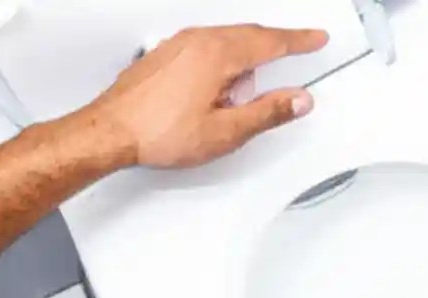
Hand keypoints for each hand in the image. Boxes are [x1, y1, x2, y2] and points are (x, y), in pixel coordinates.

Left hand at [84, 24, 328, 167]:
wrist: (111, 132)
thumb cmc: (157, 132)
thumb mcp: (226, 132)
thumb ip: (268, 113)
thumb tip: (298, 100)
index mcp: (218, 55)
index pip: (271, 42)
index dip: (299, 41)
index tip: (316, 38)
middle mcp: (198, 41)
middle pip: (250, 35)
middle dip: (276, 45)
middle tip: (297, 50)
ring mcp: (179, 44)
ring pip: (228, 39)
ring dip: (247, 58)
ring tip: (245, 94)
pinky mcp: (167, 53)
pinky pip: (207, 45)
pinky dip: (224, 59)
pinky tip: (219, 87)